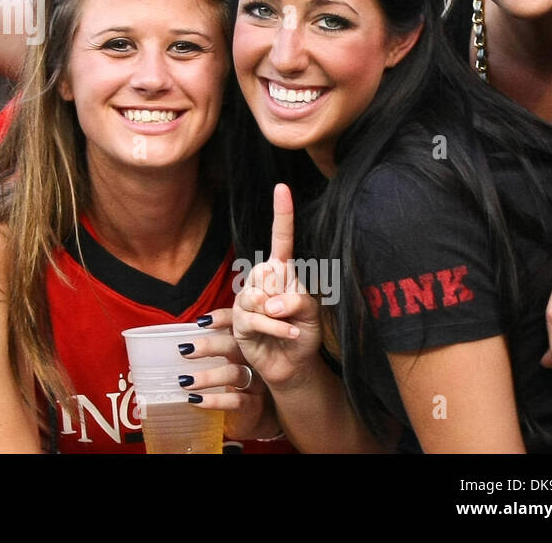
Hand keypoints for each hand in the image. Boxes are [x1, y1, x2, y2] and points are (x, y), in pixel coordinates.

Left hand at [175, 308, 272, 440]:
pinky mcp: (253, 404)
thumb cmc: (230, 385)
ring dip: (208, 376)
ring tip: (184, 381)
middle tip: (184, 350)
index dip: (221, 318)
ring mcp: (254, 382)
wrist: (254, 417)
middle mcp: (250, 359)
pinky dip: (214, 400)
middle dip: (209, 345)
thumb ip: (202, 352)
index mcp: (240, 345)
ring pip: (235, 373)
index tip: (200, 321)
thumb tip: (164, 346)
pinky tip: (195, 401)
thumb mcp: (220, 365)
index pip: (235, 324)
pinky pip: (237, 401)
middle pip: (235, 345)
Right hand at [232, 184, 322, 389]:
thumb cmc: (304, 332)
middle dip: (285, 294)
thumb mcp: (312, 312)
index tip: (282, 187)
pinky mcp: (240, 321)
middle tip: (292, 312)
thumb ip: (297, 299)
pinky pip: (258, 317)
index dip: (282, 213)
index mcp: (280, 271)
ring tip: (291, 326)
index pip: (280, 238)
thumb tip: (270, 303)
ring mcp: (246, 300)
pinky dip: (278, 327)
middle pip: (269, 271)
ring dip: (282, 315)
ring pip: (261, 295)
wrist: (294, 364)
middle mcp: (259, 280)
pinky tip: (290, 333)